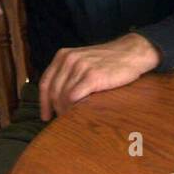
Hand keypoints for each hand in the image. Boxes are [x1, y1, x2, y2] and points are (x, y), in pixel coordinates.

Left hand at [37, 33, 160, 120]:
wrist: (131, 53)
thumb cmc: (108, 60)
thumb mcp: (82, 59)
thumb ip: (69, 72)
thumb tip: (57, 97)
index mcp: (63, 55)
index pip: (45, 82)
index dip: (43, 102)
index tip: (45, 116)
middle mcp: (69, 60)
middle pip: (53, 91)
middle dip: (55, 109)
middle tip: (61, 121)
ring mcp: (80, 67)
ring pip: (63, 96)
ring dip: (65, 111)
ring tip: (71, 120)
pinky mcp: (93, 77)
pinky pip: (74, 97)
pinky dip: (73, 108)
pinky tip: (78, 115)